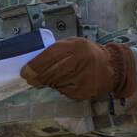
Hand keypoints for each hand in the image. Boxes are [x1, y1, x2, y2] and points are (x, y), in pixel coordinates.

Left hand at [20, 36, 136, 98]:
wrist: (112, 67)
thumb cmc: (87, 54)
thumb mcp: (73, 45)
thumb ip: (56, 50)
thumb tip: (32, 64)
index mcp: (77, 46)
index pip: (51, 56)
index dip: (35, 65)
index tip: (24, 71)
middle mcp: (81, 61)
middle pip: (51, 72)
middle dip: (37, 77)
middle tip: (30, 79)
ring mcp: (83, 77)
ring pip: (56, 83)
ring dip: (49, 82)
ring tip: (53, 78)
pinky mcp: (84, 91)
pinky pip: (64, 91)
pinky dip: (61, 88)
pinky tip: (67, 82)